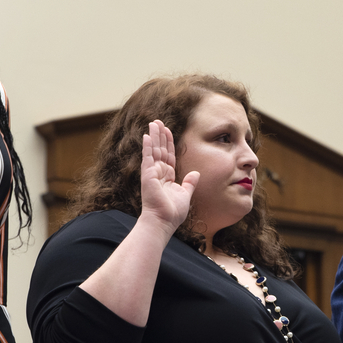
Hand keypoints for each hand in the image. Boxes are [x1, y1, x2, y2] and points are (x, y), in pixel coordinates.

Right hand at [138, 120, 197, 234]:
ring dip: (154, 136)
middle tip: (158, 121)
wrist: (163, 222)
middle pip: (160, 150)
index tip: (168, 131)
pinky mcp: (147, 175)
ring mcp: (151, 173)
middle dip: (160, 135)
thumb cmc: (172, 213)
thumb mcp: (185, 195)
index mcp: (167, 177)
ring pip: (153, 150)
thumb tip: (195, 173)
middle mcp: (158, 173)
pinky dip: (147, 146)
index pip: (168, 156)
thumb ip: (190, 183)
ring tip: (153, 122)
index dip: (169, 143)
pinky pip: (147, 157)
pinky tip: (147, 135)